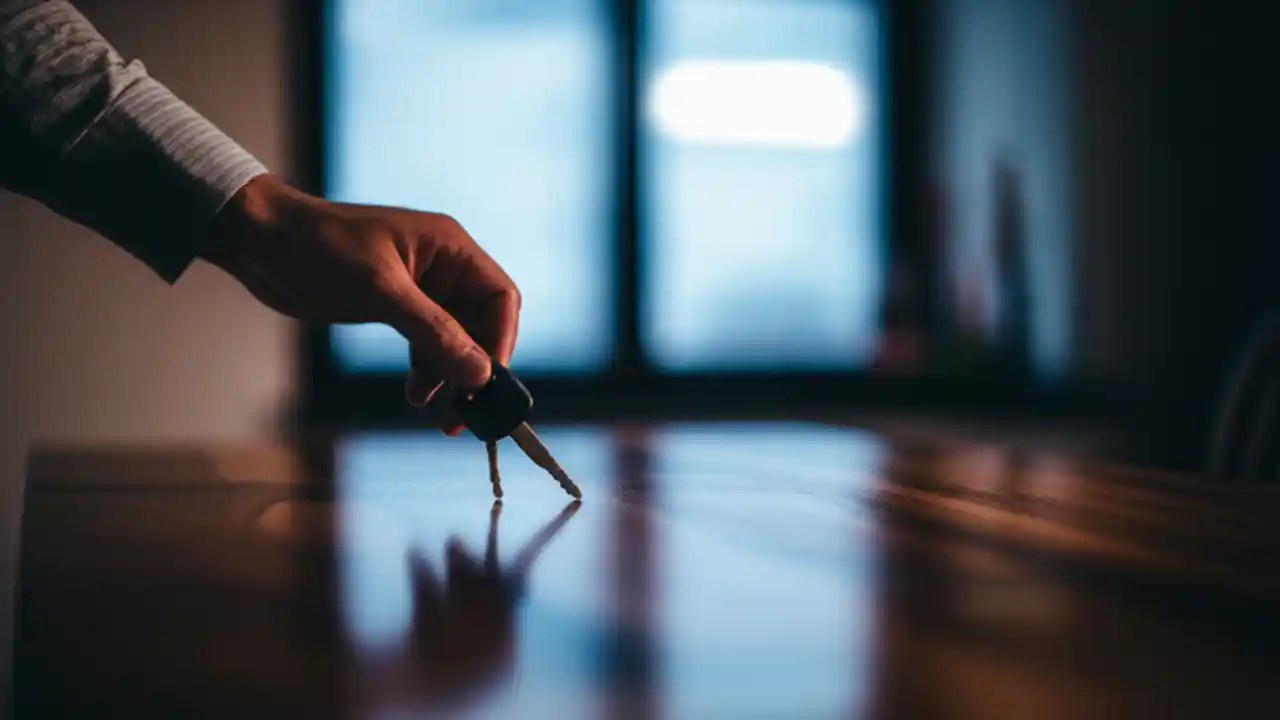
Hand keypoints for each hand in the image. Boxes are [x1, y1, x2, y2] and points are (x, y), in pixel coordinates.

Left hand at [204, 175, 519, 427]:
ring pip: (454, 339)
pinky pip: (426, 342)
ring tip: (437, 412)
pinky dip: (426, 370)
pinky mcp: (394, 305)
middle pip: (481, 324)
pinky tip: (416, 393)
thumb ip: (433, 332)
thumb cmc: (319, 248)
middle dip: (475, 368)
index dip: (501, 342)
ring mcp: (419, 287)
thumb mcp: (380, 291)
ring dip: (449, 375)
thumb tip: (479, 372)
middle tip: (467, 412)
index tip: (490, 383)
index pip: (500, 298)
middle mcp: (442, 266)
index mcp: (449, 248)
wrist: (260, 240)